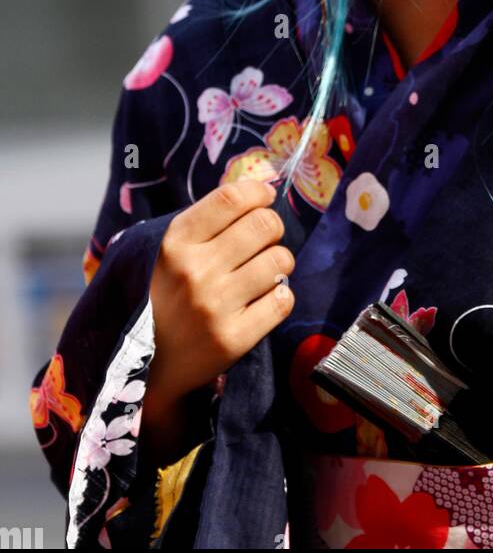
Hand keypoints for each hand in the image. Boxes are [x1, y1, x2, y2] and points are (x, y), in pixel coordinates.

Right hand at [146, 178, 294, 407]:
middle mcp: (195, 271)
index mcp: (176, 243)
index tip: (264, 198)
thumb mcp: (171, 252)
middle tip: (265, 239)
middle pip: (264, 224)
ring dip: (279, 262)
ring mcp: (215, 306)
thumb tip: (261, 187)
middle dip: (272, 227)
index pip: (232, 198)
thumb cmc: (167, 296)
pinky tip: (263, 300)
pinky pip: (283, 300)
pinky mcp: (234, 338)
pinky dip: (279, 297)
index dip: (258, 192)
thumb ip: (209, 221)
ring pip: (280, 260)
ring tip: (264, 272)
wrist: (150, 365)